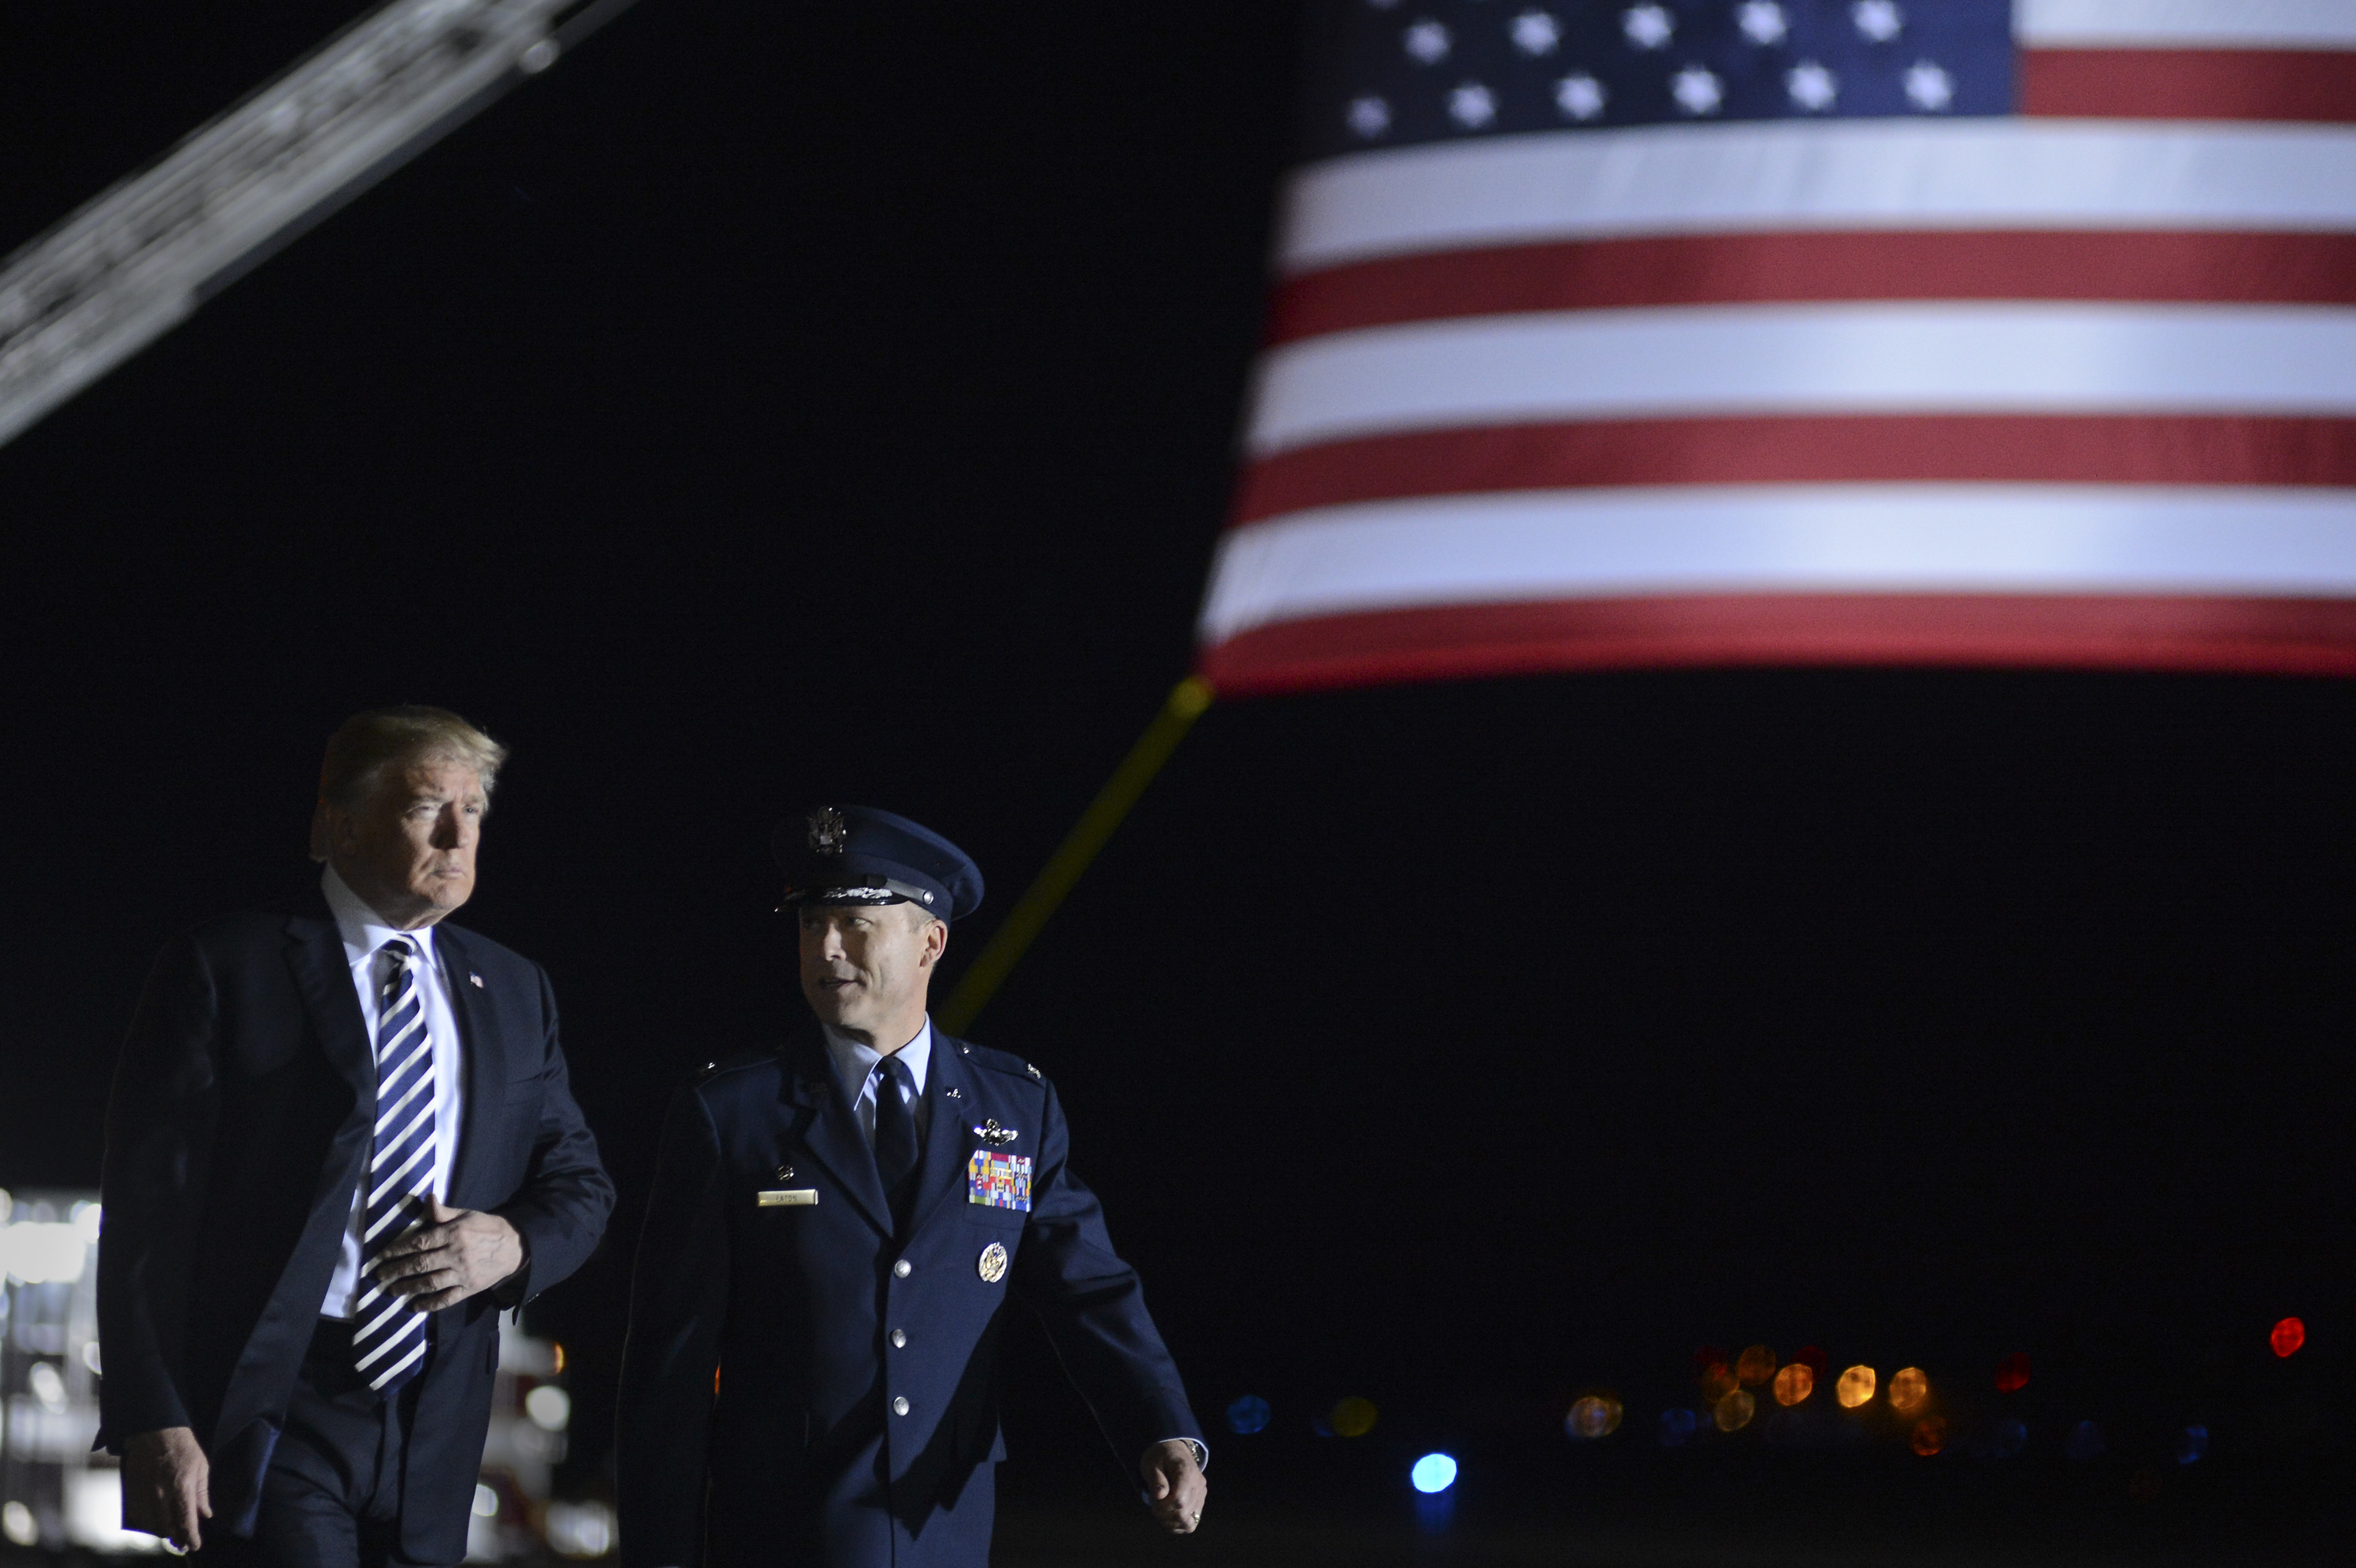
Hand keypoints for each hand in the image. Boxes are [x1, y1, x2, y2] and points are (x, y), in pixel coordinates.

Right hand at [122, 1427, 209, 1551]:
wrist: (154, 1430)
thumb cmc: (183, 1446)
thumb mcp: (201, 1466)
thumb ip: (202, 1493)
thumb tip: (206, 1514)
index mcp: (182, 1487)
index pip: (186, 1520)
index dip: (191, 1536)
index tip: (195, 1546)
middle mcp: (161, 1494)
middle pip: (167, 1528)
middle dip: (176, 1538)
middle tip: (183, 1542)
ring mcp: (144, 1494)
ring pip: (151, 1525)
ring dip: (162, 1532)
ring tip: (171, 1533)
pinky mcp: (132, 1491)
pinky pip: (138, 1516)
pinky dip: (148, 1522)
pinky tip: (156, 1522)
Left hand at [371, 1201, 522, 1310]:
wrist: (515, 1247)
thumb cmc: (487, 1228)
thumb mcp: (467, 1214)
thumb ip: (444, 1212)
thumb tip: (427, 1199)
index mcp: (454, 1233)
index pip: (420, 1242)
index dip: (398, 1249)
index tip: (383, 1256)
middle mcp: (456, 1254)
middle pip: (420, 1264)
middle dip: (397, 1270)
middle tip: (380, 1276)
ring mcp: (463, 1273)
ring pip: (430, 1283)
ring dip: (408, 1288)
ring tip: (392, 1290)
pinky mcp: (469, 1288)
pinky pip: (446, 1299)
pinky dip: (429, 1304)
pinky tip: (415, 1306)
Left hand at [1141, 1439, 1205, 1534]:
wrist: (1174, 1452)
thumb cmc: (1161, 1457)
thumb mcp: (1152, 1463)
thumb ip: (1156, 1480)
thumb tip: (1160, 1497)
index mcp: (1188, 1473)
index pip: (1179, 1500)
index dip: (1163, 1506)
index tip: (1154, 1499)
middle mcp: (1199, 1486)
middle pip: (1183, 1514)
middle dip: (1163, 1514)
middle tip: (1155, 1503)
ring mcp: (1201, 1497)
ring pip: (1188, 1523)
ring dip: (1170, 1522)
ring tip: (1161, 1510)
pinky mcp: (1199, 1505)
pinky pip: (1191, 1524)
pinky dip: (1177, 1524)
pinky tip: (1167, 1515)